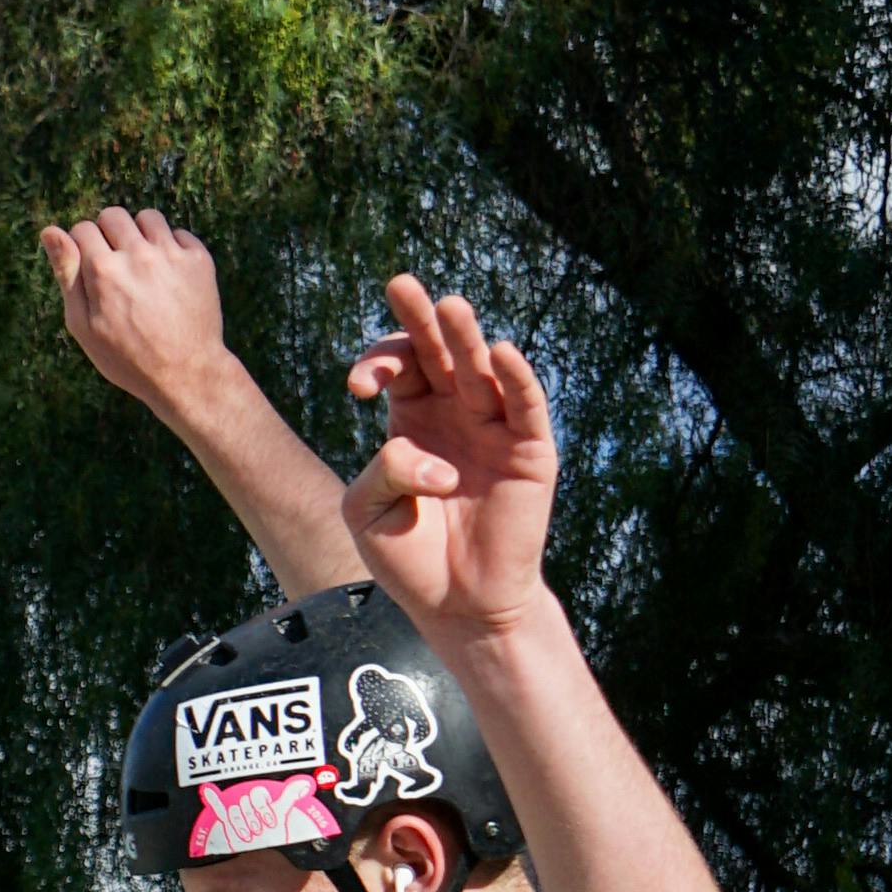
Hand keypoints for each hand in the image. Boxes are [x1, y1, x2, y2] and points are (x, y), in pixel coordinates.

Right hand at [40, 207, 229, 414]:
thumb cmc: (127, 358)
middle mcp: (137, 254)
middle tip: (117, 270)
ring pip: (147, 218)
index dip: (83, 248)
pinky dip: (170, 249)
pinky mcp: (198, 259)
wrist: (186, 376)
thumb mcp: (84, 326)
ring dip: (140, 235)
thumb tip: (49, 231)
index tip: (92, 272)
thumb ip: (67, 275)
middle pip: (113, 216)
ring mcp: (171, 254)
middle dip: (109, 235)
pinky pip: (177, 233)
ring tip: (143, 268)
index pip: (82, 229)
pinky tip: (168, 278)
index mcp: (103, 270)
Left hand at [341, 278, 556, 640]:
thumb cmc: (410, 559)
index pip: (398, 366)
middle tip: (399, 283)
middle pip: (439, 350)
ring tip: (450, 307)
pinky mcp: (529, 450)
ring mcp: (494, 427)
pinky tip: (500, 352)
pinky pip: (525, 405)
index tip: (361, 387)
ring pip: (481, 368)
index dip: (379, 361)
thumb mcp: (368, 514)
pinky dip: (515, 377)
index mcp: (414, 418)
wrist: (458, 607)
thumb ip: (382, 472)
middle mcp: (456, 411)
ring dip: (466, 336)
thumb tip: (430, 458)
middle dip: (419, 317)